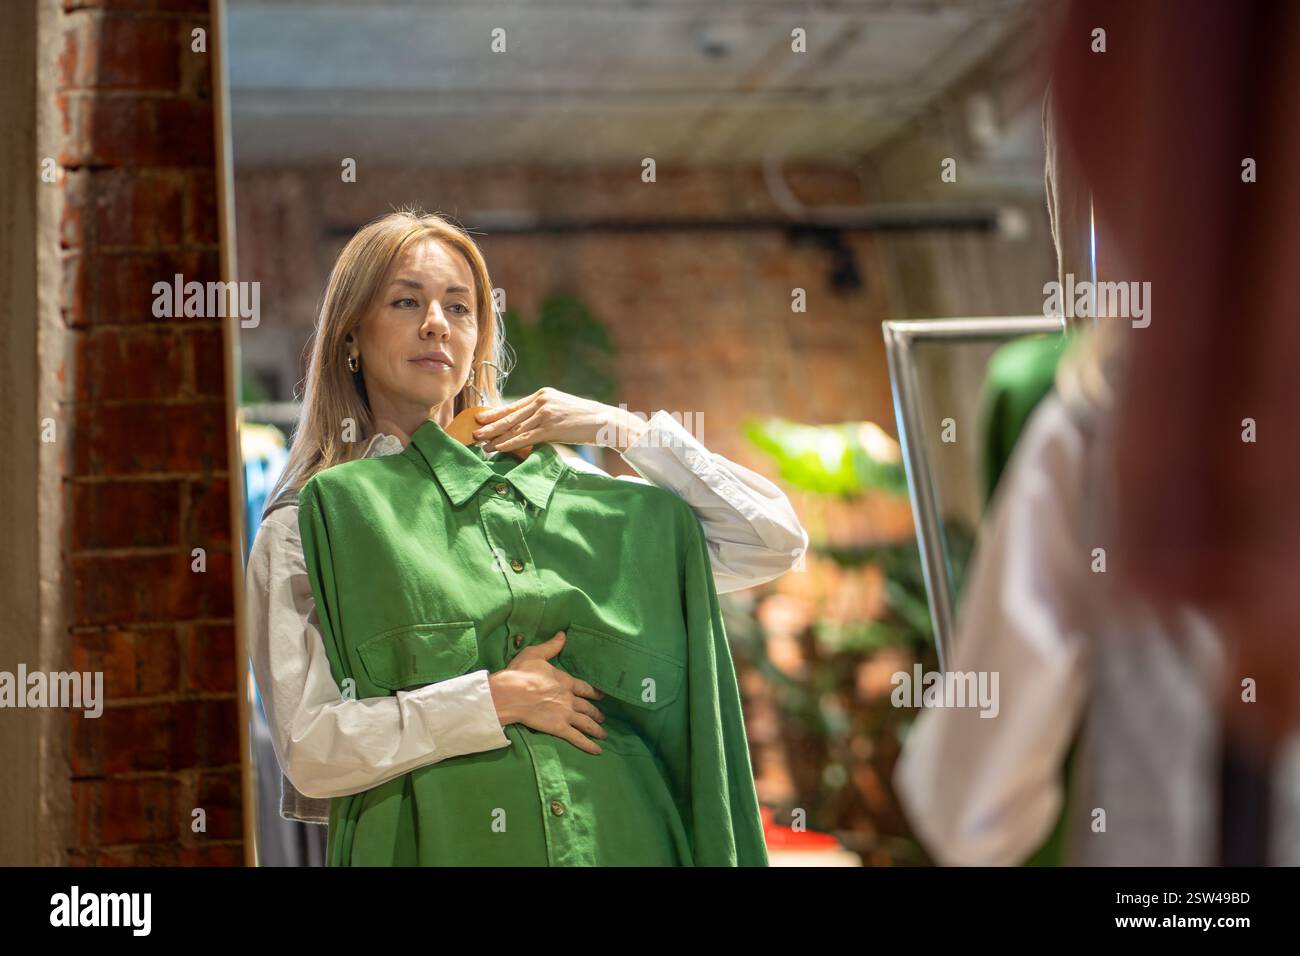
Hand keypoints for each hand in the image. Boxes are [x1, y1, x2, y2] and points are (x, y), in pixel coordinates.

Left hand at [471, 387, 649, 453]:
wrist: (604, 421)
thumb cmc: (584, 419)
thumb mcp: (561, 408)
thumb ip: (543, 412)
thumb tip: (527, 424)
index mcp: (542, 394)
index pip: (513, 406)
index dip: (495, 413)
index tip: (480, 418)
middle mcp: (541, 401)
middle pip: (509, 415)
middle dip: (490, 425)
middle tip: (474, 432)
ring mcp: (545, 413)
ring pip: (514, 427)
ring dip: (496, 437)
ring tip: (482, 445)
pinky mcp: (550, 427)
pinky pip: (524, 437)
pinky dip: (509, 444)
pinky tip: (498, 449)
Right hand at [487, 631, 608, 753]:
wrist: (511, 693)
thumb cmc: (521, 673)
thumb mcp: (536, 654)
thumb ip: (552, 646)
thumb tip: (563, 634)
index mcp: (565, 681)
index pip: (584, 687)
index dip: (594, 692)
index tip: (602, 695)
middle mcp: (569, 698)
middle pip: (587, 707)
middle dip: (596, 712)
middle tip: (603, 717)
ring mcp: (565, 714)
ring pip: (586, 722)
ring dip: (596, 728)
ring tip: (603, 734)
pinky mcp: (559, 727)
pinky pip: (577, 738)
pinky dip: (588, 745)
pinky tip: (597, 750)